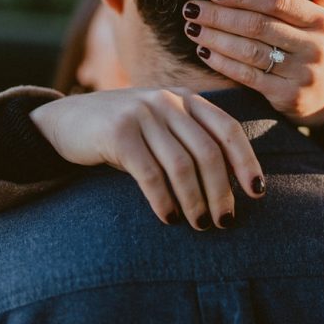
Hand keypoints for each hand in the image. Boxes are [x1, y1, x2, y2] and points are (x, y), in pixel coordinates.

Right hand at [30, 88, 265, 229]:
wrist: (66, 121)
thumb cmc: (123, 132)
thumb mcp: (159, 125)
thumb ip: (189, 139)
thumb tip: (231, 184)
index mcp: (184, 98)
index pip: (227, 128)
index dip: (246, 161)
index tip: (257, 193)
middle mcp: (167, 100)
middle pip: (208, 151)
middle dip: (222, 191)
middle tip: (225, 222)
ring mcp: (142, 114)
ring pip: (182, 165)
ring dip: (196, 201)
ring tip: (200, 225)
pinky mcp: (118, 133)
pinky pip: (150, 174)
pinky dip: (164, 200)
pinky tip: (169, 218)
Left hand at [181, 0, 323, 126]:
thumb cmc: (313, 43)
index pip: (277, 1)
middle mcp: (316, 47)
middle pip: (258, 25)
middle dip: (220, 15)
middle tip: (191, 7)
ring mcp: (303, 74)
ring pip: (250, 51)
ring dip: (216, 38)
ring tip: (192, 27)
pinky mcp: (288, 97)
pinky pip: (248, 76)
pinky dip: (222, 63)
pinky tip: (203, 51)